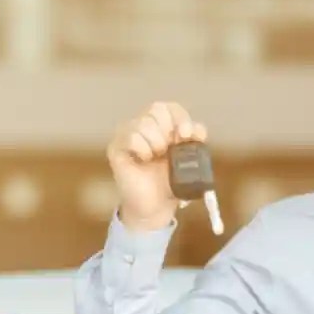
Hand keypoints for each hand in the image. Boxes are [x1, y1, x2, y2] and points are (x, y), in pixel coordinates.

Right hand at [106, 101, 208, 230]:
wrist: (155, 207)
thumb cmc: (170, 183)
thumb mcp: (190, 161)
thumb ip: (195, 142)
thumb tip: (196, 131)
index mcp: (163, 126)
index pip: (171, 107)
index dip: (181, 118)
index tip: (186, 136)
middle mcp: (144, 125)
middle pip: (157, 109)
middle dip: (168, 131)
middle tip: (169, 150)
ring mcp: (128, 134)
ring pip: (144, 123)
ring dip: (156, 142)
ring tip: (155, 158)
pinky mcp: (116, 147)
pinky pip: (131, 136)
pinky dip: (143, 149)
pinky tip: (144, 160)